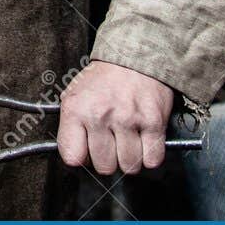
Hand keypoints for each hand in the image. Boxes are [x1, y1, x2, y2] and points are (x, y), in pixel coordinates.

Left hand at [57, 60, 174, 174]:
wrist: (134, 57)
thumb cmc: (103, 80)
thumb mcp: (74, 95)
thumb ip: (70, 125)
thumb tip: (74, 157)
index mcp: (76, 109)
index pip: (72, 157)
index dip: (81, 159)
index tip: (87, 153)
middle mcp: (100, 115)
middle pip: (104, 167)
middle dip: (108, 160)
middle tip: (111, 145)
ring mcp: (128, 119)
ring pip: (129, 166)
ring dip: (130, 159)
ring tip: (128, 141)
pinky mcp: (153, 122)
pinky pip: (152, 159)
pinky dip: (150, 156)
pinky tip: (144, 142)